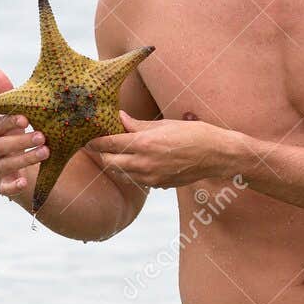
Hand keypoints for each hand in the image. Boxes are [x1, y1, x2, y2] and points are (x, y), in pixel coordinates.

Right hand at [0, 68, 49, 199]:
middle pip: (0, 145)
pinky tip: (25, 182)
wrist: (19, 167)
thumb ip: (6, 96)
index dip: (10, 121)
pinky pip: (5, 188)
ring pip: (5, 164)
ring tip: (46, 152)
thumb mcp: (16, 117)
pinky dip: (13, 185)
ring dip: (25, 158)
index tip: (26, 118)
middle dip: (21, 140)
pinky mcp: (2, 186)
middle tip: (42, 136)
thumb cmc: (17, 135)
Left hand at [85, 111, 232, 189]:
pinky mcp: (158, 185)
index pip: (109, 144)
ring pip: (121, 173)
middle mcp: (144, 164)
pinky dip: (131, 170)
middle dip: (101, 153)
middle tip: (97, 145)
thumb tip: (119, 118)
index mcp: (144, 144)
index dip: (94, 141)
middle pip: (110, 162)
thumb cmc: (193, 134)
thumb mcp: (164, 124)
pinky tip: (135, 160)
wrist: (217, 156)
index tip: (86, 138)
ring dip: (115, 163)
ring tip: (114, 151)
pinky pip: (136, 179)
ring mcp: (151, 178)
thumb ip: (137, 124)